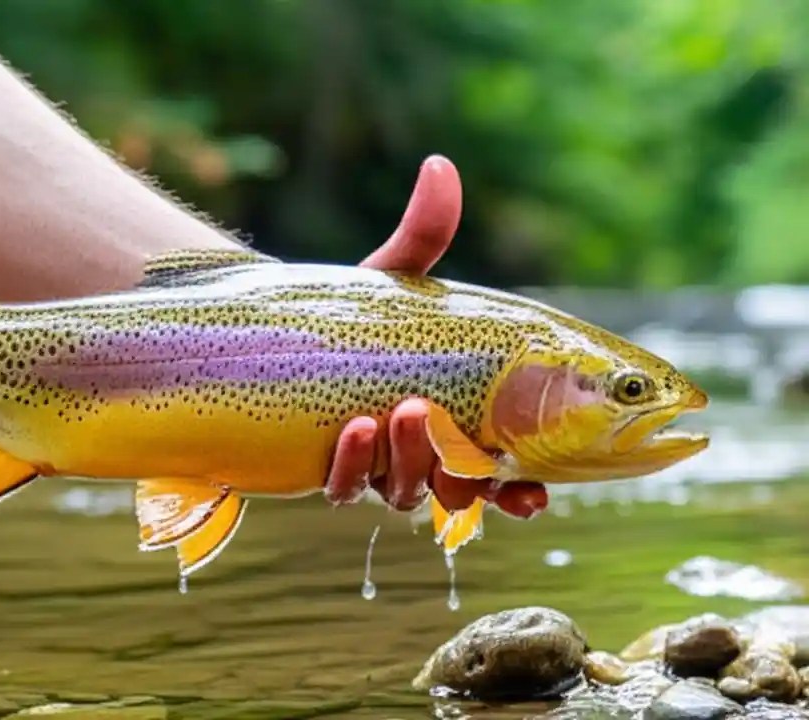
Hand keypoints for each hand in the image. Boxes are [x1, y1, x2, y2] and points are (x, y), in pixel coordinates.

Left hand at [324, 155, 548, 519]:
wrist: (279, 326)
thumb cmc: (354, 311)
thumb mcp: (393, 277)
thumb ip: (422, 233)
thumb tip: (439, 166)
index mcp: (453, 417)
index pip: (497, 470)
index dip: (517, 492)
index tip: (534, 495)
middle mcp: (418, 451)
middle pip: (452, 486)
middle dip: (452, 466)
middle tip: (426, 415)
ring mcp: (373, 465)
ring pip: (401, 491)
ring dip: (404, 464)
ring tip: (390, 416)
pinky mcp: (325, 468)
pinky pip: (343, 488)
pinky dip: (350, 468)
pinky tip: (351, 432)